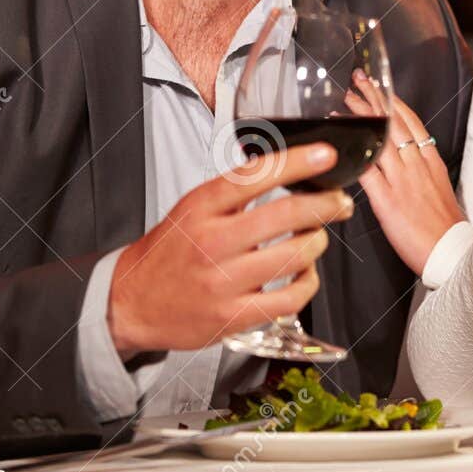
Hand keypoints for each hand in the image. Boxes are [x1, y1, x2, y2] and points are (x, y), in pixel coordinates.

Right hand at [106, 142, 354, 356]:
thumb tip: (291, 175)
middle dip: (325, 204)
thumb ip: (235, 193)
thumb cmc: (170, 252)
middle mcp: (212, 241)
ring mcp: (223, 281)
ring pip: (295, 255)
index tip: (326, 155)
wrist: (133, 301)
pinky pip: (290, 298)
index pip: (256, 175)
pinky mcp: (233, 316)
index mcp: (202, 206)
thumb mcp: (193, 209)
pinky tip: (305, 274)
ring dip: (318, 242)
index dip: (297, 162)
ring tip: (317, 238)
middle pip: (286, 214)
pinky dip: (308, 283)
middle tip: (339, 202)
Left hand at [345, 71, 463, 275]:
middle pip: (394, 123)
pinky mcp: (387, 200)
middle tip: (359, 80)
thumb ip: (422, 171)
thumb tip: (404, 161)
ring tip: (347, 100)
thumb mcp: (439, 189)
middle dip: (376, 98)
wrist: (452, 254)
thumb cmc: (445, 227)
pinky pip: (367, 170)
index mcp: (431, 162)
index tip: (382, 87)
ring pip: (381, 138)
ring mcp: (402, 181)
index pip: (412, 123)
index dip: (395, 102)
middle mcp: (417, 166)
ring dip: (362, 116)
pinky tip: (343, 139)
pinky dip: (354, 151)